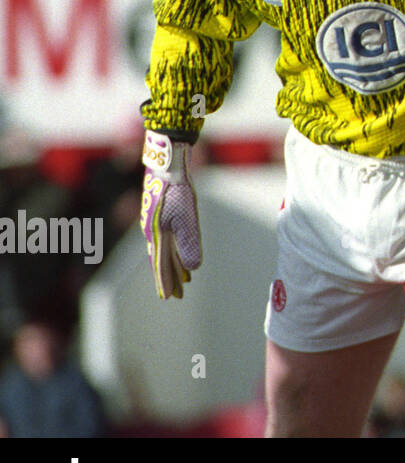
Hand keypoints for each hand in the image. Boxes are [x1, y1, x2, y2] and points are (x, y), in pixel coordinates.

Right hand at [140, 131, 201, 298]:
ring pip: (164, 250)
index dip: (166, 282)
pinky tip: (177, 251)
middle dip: (169, 278)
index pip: (161, 265)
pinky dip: (172, 250)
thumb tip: (193, 267)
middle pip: (162, 261)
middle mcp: (153, 232)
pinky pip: (166, 239)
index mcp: (157, 235)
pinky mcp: (161, 214)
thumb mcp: (187, 218)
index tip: (169, 297)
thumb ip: (189, 243)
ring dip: (172, 265)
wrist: (167, 165)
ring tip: (182, 278)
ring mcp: (156, 223)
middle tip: (176, 295)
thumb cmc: (176, 191)